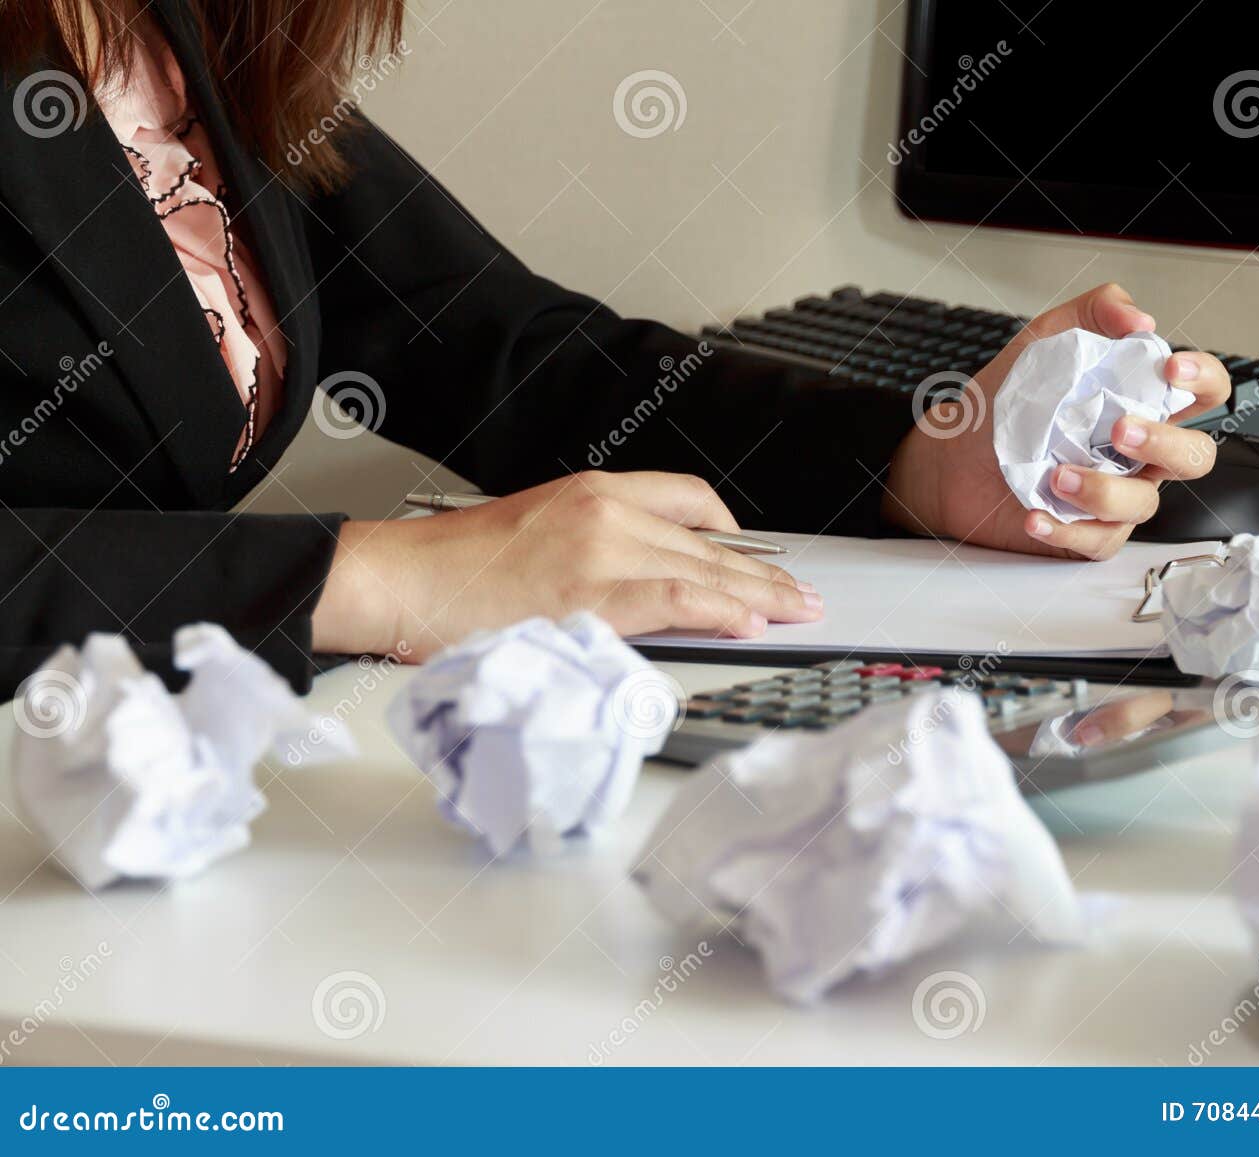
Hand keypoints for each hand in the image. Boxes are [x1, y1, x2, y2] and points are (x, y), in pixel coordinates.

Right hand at [311, 471, 821, 658]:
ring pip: (704, 570)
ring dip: (758, 596)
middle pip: (707, 540)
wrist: (402, 578)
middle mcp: (604, 511)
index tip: (755, 557)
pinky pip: (676, 599)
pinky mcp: (590, 596)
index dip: (732, 532)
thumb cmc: (456, 567)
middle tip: (799, 592)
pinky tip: (749, 622)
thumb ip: (595, 546)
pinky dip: (720, 610)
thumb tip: (643, 579)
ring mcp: (600, 551)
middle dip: (762, 571)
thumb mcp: (538, 533)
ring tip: (795, 611)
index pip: (687, 498)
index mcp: (592, 491)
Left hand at [882, 283, 1230, 558]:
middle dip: (1165, 443)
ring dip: (1103, 491)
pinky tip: (1036, 514)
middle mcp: (1138, 453)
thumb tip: (1138, 319)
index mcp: (1141, 402)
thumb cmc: (1009, 401)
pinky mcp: (1086, 531)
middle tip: (1119, 430)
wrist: (955, 454)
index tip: (1170, 369)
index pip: (1203, 390)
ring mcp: (1116, 494)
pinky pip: (1097, 541)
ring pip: (1143, 504)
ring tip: (1056, 475)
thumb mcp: (1047, 338)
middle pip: (1194, 456)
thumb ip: (1095, 311)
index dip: (1203, 379)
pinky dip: (1065, 529)